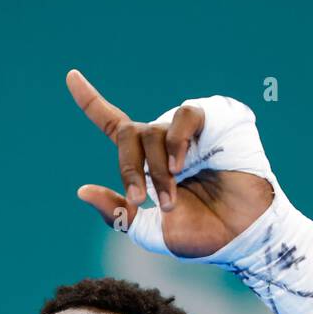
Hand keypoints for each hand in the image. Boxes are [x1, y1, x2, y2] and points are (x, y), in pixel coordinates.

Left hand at [66, 70, 272, 258]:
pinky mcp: (216, 120)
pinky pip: (184, 115)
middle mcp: (166, 141)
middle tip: (142, 201)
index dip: (91, 102)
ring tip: (171, 196)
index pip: (114, 124)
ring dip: (155, 168)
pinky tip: (183, 166)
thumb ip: (116, 212)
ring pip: (153, 131)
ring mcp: (190, 131)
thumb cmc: (201, 236)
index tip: (71, 77)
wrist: (241, 236)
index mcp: (148, 162)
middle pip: (129, 134)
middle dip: (129, 170)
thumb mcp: (148, 230)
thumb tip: (81, 190)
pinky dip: (176, 142)